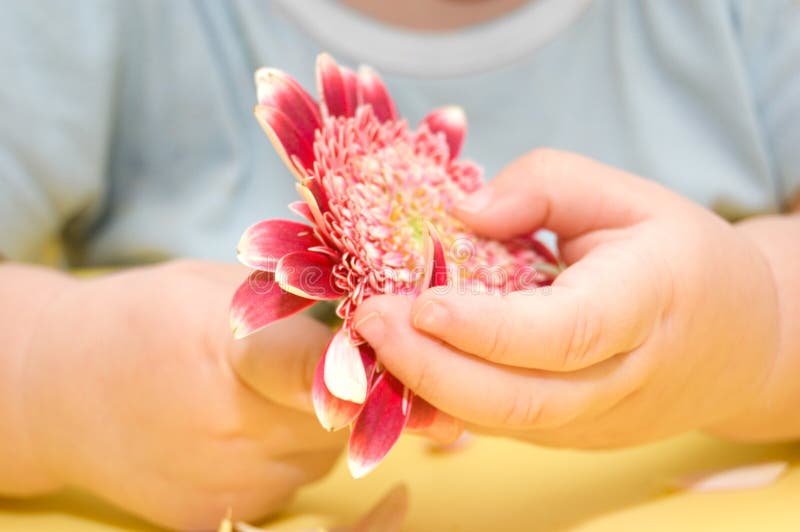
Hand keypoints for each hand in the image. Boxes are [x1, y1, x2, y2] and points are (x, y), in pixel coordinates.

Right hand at [21, 260, 344, 528]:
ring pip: (322, 455)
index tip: (379, 366)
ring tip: (263, 395)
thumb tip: (363, 323)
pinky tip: (242, 429)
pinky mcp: (217, 518)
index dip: (353, 371)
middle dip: (347, 390)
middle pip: (340, 418)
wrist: (58, 390)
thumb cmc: (143, 321)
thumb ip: (290, 307)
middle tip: (313, 361)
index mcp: (225, 351)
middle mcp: (228, 429)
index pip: (309, 370)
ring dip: (314, 426)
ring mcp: (225, 484)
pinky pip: (290, 483)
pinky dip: (284, 457)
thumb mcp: (213, 286)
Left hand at [354, 149, 781, 447]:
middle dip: (430, 366)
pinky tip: (399, 371)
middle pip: (518, 398)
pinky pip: (498, 428)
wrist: (737, 341)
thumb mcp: (626, 195)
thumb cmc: (677, 256)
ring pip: (501, 425)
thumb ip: (546, 185)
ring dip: (425, 388)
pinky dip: (442, 404)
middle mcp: (620, 377)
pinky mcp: (571, 434)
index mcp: (647, 302)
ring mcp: (595, 419)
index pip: (564, 332)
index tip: (420, 303)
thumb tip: (464, 213)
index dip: (488, 327)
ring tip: (370, 341)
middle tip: (368, 320)